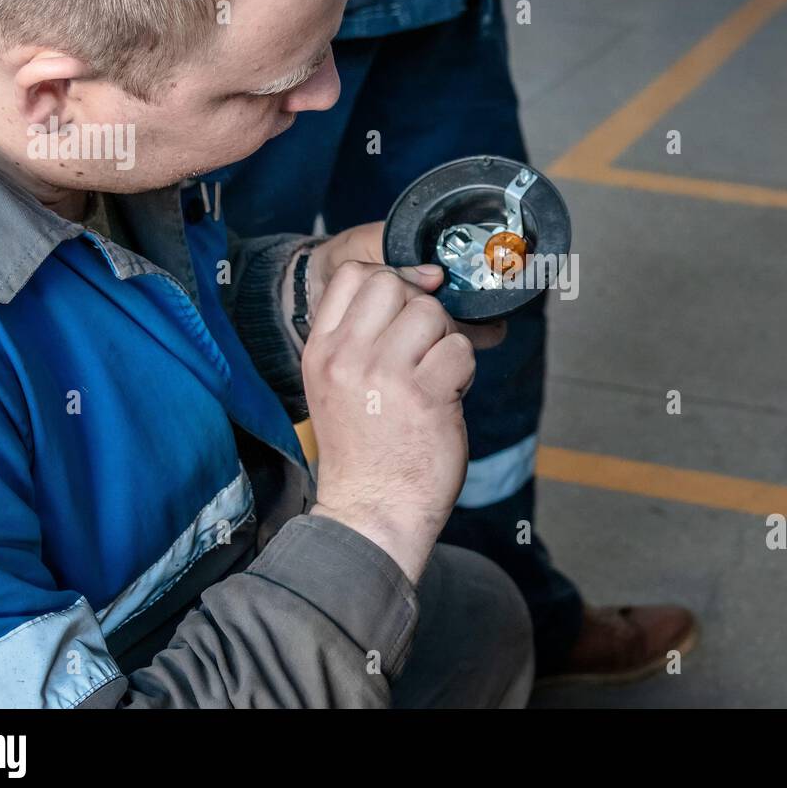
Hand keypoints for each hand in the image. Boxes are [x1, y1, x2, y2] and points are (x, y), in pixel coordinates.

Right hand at [303, 261, 477, 583]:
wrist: (370, 512)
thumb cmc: (364, 450)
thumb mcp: (337, 385)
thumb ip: (360, 337)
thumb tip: (420, 282)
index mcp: (321, 351)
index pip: (351, 274)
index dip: (389, 281)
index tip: (404, 312)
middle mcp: (347, 357)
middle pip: (394, 285)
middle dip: (421, 309)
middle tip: (424, 350)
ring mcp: (385, 375)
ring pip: (432, 312)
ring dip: (445, 341)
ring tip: (436, 376)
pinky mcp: (425, 396)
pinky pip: (460, 349)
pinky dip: (465, 371)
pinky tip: (448, 398)